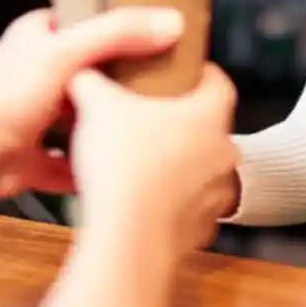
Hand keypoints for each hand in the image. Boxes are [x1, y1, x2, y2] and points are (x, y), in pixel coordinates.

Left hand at [0, 7, 184, 200]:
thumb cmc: (2, 100)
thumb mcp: (67, 52)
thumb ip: (118, 33)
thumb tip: (167, 23)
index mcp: (34, 39)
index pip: (80, 20)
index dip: (112, 24)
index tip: (148, 31)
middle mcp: (32, 76)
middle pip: (84, 71)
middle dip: (114, 80)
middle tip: (153, 80)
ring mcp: (31, 118)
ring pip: (76, 117)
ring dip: (102, 124)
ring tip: (140, 123)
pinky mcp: (32, 157)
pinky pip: (67, 164)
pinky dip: (87, 169)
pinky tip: (113, 168)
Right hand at [66, 65, 238, 253]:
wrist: (128, 235)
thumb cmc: (124, 164)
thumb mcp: (97, 106)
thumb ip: (92, 83)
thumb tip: (83, 75)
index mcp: (208, 114)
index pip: (219, 82)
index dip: (199, 73)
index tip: (182, 71)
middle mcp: (222, 152)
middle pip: (208, 127)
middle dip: (181, 122)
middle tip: (150, 117)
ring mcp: (215, 193)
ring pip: (201, 169)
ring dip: (178, 164)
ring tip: (142, 161)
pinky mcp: (201, 227)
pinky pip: (189, 208)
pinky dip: (170, 203)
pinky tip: (140, 199)